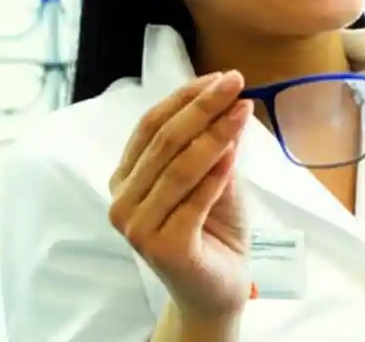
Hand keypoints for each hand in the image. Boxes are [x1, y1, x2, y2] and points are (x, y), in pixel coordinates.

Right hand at [108, 70, 253, 322]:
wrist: (218, 287)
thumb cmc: (213, 229)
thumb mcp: (215, 177)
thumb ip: (214, 146)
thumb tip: (228, 101)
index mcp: (126, 177)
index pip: (150, 125)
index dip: (185, 97)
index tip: (220, 77)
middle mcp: (122, 200)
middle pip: (165, 141)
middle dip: (203, 107)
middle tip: (235, 82)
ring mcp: (138, 227)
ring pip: (178, 168)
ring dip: (214, 135)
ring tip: (243, 110)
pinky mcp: (163, 248)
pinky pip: (192, 203)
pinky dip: (214, 176)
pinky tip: (234, 153)